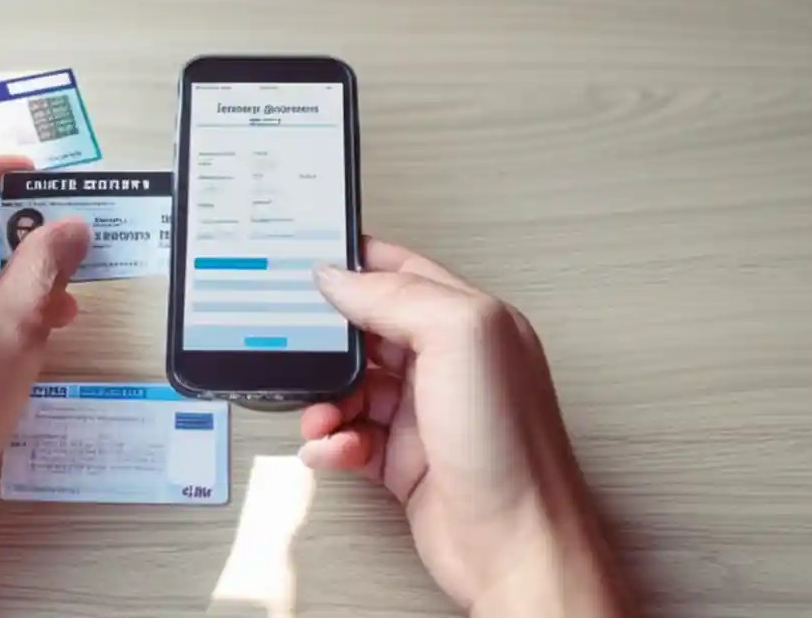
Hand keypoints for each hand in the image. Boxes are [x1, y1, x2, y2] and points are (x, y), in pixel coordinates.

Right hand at [300, 237, 631, 616]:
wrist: (514, 547)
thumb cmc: (507, 448)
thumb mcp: (460, 339)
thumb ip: (398, 295)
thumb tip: (340, 277)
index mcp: (472, 322)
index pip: (404, 272)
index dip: (357, 264)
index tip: (308, 263)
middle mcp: (450, 364)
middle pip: (368, 331)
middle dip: (327, 341)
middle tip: (297, 349)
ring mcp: (426, 413)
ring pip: (352, 387)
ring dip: (325, 400)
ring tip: (322, 417)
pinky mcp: (405, 459)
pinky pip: (350, 436)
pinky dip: (331, 441)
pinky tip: (333, 450)